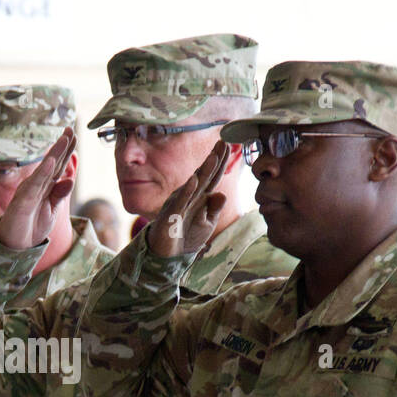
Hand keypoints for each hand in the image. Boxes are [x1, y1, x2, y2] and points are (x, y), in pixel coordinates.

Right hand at [0, 130, 76, 250]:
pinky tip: (50, 161)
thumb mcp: (51, 210)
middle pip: (51, 163)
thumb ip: (59, 195)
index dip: (66, 151)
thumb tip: (70, 179)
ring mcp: (28, 192)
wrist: (15, 245)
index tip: (74, 135)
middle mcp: (36, 186)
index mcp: (44, 187)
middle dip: (61, 146)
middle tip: (70, 129)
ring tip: (64, 139)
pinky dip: (42, 173)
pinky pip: (33, 186)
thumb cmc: (32, 226)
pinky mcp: (22, 202)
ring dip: (54, 154)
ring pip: (44, 170)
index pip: (57, 166)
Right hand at [147, 141, 229, 257]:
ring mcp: (181, 203)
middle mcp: (190, 196)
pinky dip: (187, 191)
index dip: (220, 162)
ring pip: (194, 185)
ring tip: (214, 157)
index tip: (228, 145)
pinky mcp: (172, 215)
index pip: (213, 177)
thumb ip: (214, 208)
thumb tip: (222, 194)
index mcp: (200, 197)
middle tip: (223, 143)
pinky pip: (181, 201)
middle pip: (205, 175)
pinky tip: (194, 180)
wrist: (167, 254)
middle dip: (214, 160)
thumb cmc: (187, 236)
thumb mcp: (207, 224)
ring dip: (204, 171)